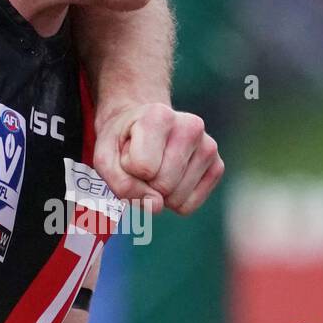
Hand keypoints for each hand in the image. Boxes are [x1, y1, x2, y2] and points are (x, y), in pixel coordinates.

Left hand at [94, 102, 222, 214]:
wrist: (139, 127)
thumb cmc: (120, 142)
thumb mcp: (104, 158)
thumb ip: (121, 183)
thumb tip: (156, 206)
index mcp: (160, 116)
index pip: (142, 168)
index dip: (128, 168)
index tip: (128, 151)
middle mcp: (191, 126)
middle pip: (162, 185)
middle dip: (144, 182)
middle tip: (141, 161)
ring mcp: (208, 146)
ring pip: (176, 198)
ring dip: (158, 193)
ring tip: (154, 166)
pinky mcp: (217, 166)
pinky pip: (188, 205)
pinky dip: (172, 200)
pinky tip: (169, 176)